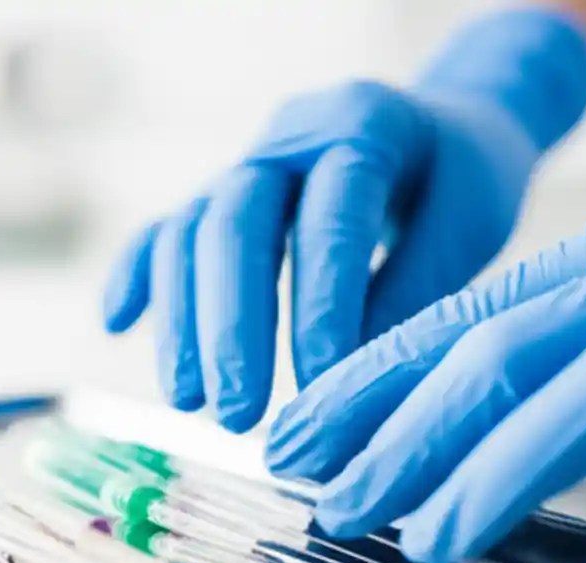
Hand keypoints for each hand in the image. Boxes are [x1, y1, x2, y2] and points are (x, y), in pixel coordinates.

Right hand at [103, 9, 585, 431]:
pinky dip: (138, 274)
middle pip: (237, 223)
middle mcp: (291, 136)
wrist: (443, 126)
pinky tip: (117, 322)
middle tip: (237, 415)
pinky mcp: (220, 193)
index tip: (321, 392)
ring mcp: (246, 162)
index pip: (329, 221)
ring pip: (191, 231)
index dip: (321, 309)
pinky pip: (166, 227)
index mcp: (364, 126)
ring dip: (183, 321)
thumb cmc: (462, 180)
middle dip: (232, 325)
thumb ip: (415, 288)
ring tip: (188, 402)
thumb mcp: (468, 221)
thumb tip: (350, 383)